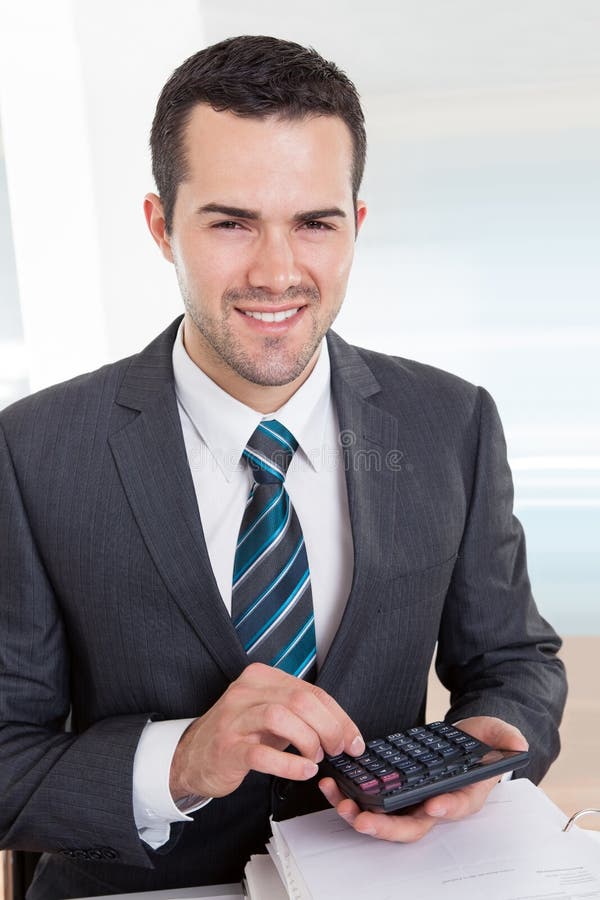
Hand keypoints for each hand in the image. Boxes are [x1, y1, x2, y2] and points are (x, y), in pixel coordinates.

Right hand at [169, 662, 364, 800]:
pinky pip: (262, 753)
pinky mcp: (227, 748)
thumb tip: (344, 731)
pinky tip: (303, 770)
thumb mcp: (271, 715)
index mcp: (262, 678)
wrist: (193, 756)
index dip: (338, 716)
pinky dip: (289, 764)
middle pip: (300, 700)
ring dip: (309, 741)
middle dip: (329, 727)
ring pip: (282, 717)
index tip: (353, 739)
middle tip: (338, 749)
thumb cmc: (239, 734)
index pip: (311, 690)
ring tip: (316, 757)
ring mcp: (234, 719)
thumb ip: (302, 714)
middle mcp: (247, 692)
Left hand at [319, 715, 527, 841]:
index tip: (433, 806)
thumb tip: (517, 743)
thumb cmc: (482, 743)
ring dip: (360, 814)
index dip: (446, 810)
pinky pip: (371, 800)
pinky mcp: (394, 788)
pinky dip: (351, 795)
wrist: (467, 738)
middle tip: (363, 820)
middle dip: (385, 826)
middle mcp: (436, 802)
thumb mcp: (498, 734)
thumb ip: (505, 738)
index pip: (457, 807)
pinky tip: (334, 785)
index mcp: (464, 794)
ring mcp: (413, 798)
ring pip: (386, 818)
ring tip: (340, 803)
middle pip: (411, 825)